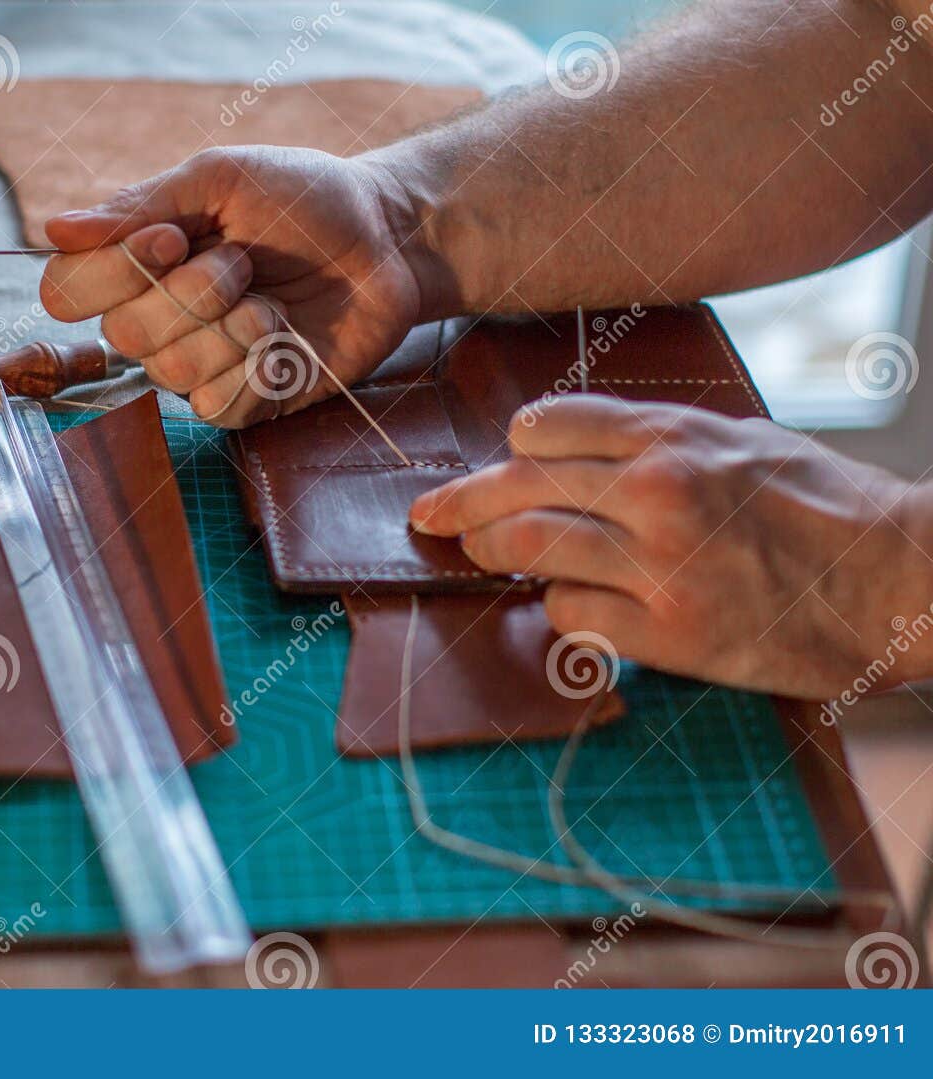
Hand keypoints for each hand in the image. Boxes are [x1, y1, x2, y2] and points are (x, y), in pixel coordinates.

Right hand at [39, 146, 422, 426]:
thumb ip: (141, 205)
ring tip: (274, 296)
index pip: (64, 291)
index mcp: (135, 264)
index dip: (112, 272)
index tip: (172, 238)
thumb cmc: (303, 198)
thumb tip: (53, 228)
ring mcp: (198, 366)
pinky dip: (261, 365)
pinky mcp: (245, 402)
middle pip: (125, 334)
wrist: (387, 238)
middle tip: (244, 260)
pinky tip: (289, 336)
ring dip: (236, 325)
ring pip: (174, 372)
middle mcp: (154, 321)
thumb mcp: (221, 179)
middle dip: (195, 291)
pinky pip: (220, 406)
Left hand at [408, 395, 932, 698]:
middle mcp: (658, 492)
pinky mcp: (671, 634)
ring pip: (528, 552)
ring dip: (497, 557)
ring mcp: (660, 565)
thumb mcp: (743, 441)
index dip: (511, 450)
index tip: (498, 464)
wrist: (905, 581)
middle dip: (461, 503)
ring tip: (483, 558)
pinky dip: (561, 613)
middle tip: (430, 515)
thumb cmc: (827, 506)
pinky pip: (571, 618)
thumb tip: (573, 451)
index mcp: (675, 436)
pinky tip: (576, 608)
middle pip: (517, 489)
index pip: (545, 427)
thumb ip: (659, 443)